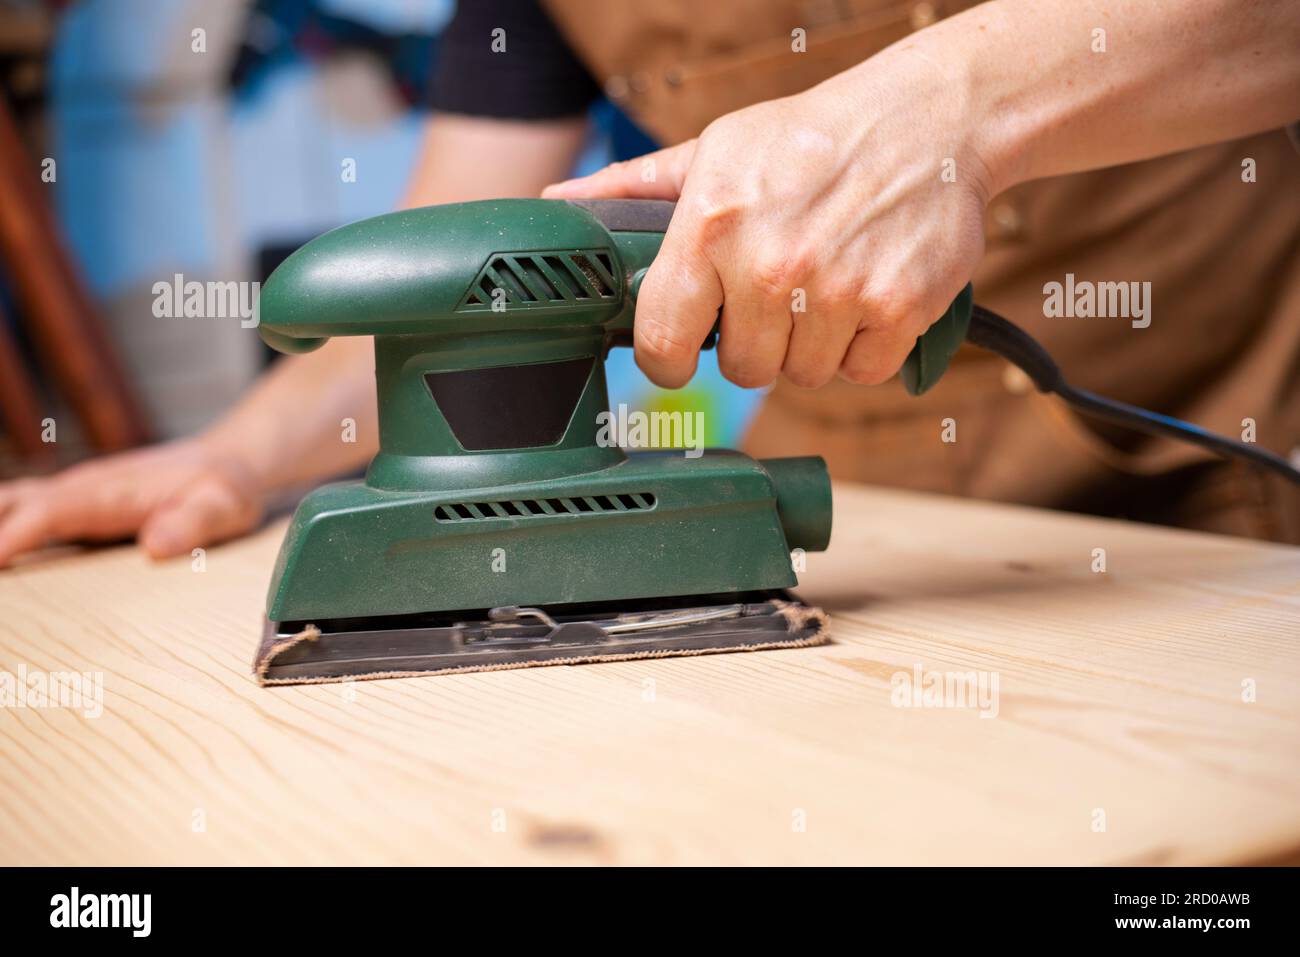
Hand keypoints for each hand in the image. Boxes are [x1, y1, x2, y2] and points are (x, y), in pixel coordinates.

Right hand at [0, 437, 264, 566]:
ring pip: (10, 506)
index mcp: (109, 492)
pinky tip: (2, 557)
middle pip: (11, 504)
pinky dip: (3, 532)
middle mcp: (81, 490)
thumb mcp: (225, 504)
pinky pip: (25, 517)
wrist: (227, 462)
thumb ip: (194, 522)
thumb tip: (155, 546)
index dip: (14, 537)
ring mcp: (74, 497)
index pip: (49, 512)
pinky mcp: (77, 508)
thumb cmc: (225, 486)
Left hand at [544, 41, 993, 389]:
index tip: (682, 352)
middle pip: (744, 370)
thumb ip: (634, 187)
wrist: (931, 119)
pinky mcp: (899, 309)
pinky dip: (866, 347)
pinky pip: (862, 372)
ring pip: (804, 375)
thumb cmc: (811, 138)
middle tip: (777, 293)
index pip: (662, 340)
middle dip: (757, 342)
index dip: (668, 357)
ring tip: (826, 284)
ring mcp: (838, 291)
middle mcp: (770, 264)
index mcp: (711, 226)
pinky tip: (867, 293)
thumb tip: (557, 200)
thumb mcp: (715, 148)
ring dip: (813, 345)